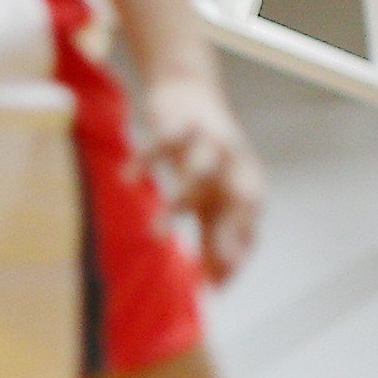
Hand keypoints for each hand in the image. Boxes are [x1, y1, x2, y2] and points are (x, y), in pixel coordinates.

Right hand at [144, 75, 260, 283]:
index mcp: (244, 183)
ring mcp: (206, 141)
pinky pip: (162, 142)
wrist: (190, 89)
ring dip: (179, 202)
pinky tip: (128, 179)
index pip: (249, 226)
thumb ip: (217, 235)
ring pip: (199, 173)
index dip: (236, 255)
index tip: (214, 289)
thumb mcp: (216, 194)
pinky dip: (146, 160)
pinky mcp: (179, 122)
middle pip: (239, 201)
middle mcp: (232, 163)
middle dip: (223, 235)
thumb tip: (219, 285)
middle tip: (203, 268)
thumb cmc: (203, 152)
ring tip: (156, 234)